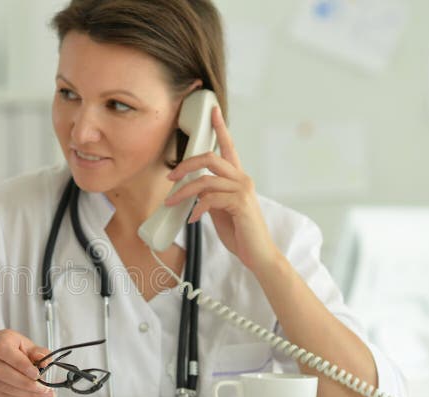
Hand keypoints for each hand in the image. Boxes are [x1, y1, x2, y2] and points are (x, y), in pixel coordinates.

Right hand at [0, 329, 54, 396]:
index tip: (37, 374)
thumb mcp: (31, 348)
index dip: (20, 364)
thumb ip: (40, 353)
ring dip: (25, 394)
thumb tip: (45, 362)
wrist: (4, 363)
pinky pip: (1, 395)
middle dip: (24, 383)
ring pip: (1, 386)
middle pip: (0, 371)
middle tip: (43, 389)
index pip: (4, 350)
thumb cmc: (19, 352)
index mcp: (0, 338)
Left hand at [165, 107, 279, 272]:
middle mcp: (242, 179)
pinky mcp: (240, 204)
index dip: (220, 127)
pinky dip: (197, 208)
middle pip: (210, 158)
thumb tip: (190, 189)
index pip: (228, 147)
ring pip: (205, 180)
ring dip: (183, 191)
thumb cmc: (240, 231)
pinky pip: (210, 199)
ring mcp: (242, 191)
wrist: (257, 254)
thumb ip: (209, 195)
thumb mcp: (220, 209)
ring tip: (171, 202)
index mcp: (237, 178)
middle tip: (170, 177)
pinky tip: (193, 218)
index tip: (212, 110)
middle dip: (186, 164)